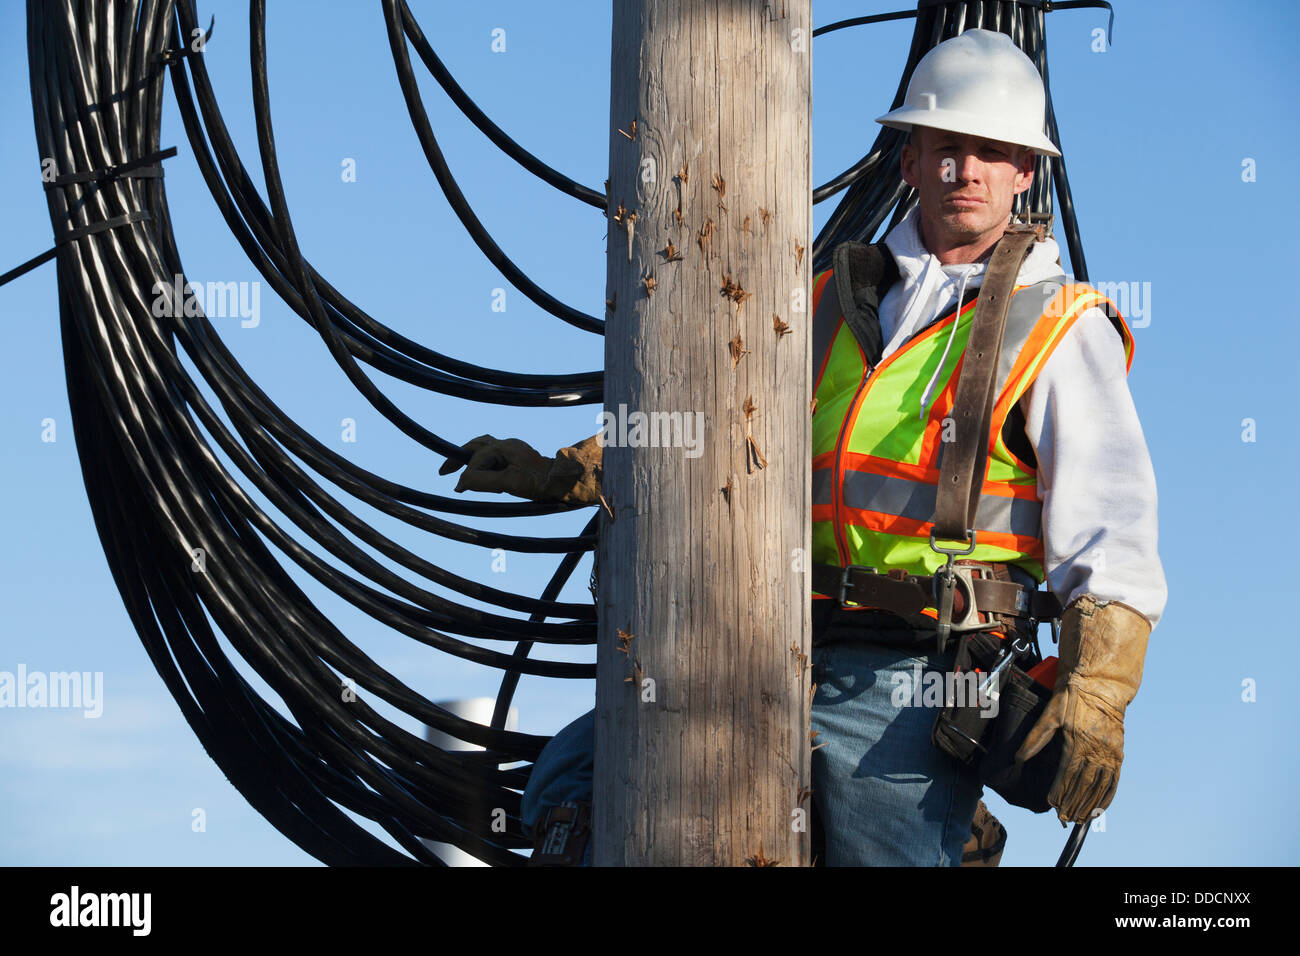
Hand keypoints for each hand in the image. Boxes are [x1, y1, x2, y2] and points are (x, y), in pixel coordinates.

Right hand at [439, 435, 552, 498]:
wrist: (562, 481)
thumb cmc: (539, 482)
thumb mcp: (508, 484)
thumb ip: (483, 482)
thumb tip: (462, 483)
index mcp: (505, 447)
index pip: (477, 459)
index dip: (466, 474)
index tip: (458, 489)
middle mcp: (508, 445)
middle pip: (476, 446)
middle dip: (458, 457)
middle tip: (443, 471)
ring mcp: (513, 450)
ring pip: (485, 449)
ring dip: (470, 459)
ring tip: (458, 470)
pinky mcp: (518, 458)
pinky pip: (495, 457)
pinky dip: (483, 464)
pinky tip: (481, 475)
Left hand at [1015, 595, 1150, 823]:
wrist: (1100, 684)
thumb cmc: (1072, 696)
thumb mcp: (1050, 713)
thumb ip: (1036, 737)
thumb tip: (1019, 757)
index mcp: (1077, 739)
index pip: (1067, 772)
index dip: (1060, 790)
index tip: (1052, 803)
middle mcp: (1095, 747)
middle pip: (1084, 783)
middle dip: (1073, 802)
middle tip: (1063, 817)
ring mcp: (1109, 751)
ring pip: (1099, 784)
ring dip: (1089, 803)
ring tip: (1079, 818)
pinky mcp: (1118, 752)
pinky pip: (1114, 779)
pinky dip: (1108, 795)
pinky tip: (1100, 807)